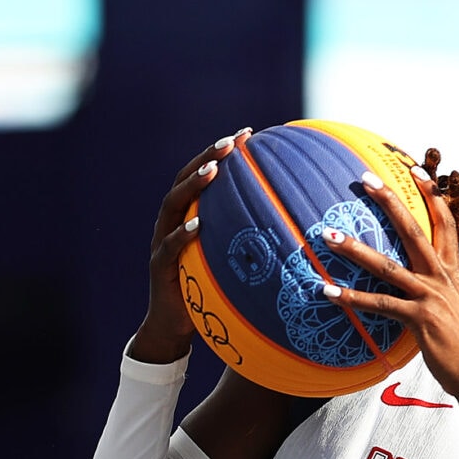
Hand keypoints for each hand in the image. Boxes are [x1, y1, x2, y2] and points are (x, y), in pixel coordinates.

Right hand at [128, 128, 251, 363]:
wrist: (175, 325)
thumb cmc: (208, 290)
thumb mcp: (233, 260)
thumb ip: (251, 239)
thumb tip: (298, 227)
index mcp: (188, 215)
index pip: (203, 175)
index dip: (221, 152)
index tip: (248, 133)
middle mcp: (171, 222)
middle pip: (184, 179)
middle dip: (207, 156)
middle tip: (231, 142)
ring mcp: (161, 242)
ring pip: (172, 205)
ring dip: (192, 185)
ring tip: (212, 171)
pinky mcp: (159, 267)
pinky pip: (169, 247)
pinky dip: (182, 234)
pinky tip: (197, 224)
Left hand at [320, 169, 458, 400]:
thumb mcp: (457, 310)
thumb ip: (439, 293)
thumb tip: (420, 288)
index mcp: (453, 273)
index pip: (445, 223)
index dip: (431, 195)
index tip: (415, 170)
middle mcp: (443, 278)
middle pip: (415, 230)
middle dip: (391, 202)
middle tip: (366, 179)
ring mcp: (432, 297)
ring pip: (389, 265)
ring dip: (356, 249)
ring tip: (328, 236)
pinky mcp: (421, 320)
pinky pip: (380, 304)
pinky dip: (351, 298)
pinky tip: (327, 291)